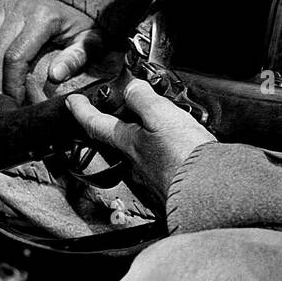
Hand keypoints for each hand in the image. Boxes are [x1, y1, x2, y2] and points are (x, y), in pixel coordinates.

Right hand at [0, 0, 115, 103]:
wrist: (72, 3)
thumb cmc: (81, 28)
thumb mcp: (89, 42)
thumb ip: (76, 58)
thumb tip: (55, 76)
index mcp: (43, 18)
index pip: (17, 55)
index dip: (11, 82)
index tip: (14, 101)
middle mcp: (19, 9)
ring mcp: (4, 7)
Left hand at [66, 77, 216, 206]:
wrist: (208, 192)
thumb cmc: (186, 157)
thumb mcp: (163, 116)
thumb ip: (144, 99)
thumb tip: (132, 88)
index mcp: (128, 143)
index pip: (95, 124)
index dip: (82, 110)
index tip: (73, 101)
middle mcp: (132, 164)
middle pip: (114, 141)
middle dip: (112, 126)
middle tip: (114, 113)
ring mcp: (147, 179)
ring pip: (135, 155)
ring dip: (140, 141)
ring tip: (154, 130)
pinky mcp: (165, 189)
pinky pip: (155, 168)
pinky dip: (160, 156)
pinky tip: (175, 154)